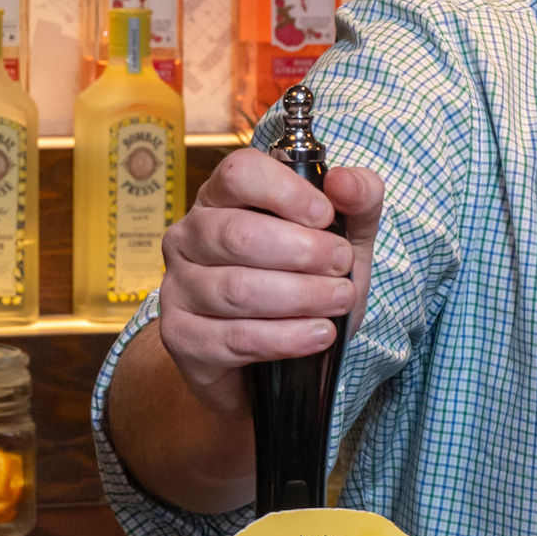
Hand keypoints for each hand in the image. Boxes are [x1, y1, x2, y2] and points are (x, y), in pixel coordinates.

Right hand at [151, 144, 383, 414]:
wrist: (277, 361)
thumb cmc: (304, 282)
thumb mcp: (344, 239)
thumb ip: (357, 202)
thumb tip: (344, 180)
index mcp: (222, 198)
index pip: (238, 174)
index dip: (284, 191)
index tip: (325, 215)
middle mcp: (190, 236)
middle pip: (238, 234)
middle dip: (301, 251)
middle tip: (342, 266)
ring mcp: (179, 287)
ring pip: (237, 288)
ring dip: (300, 296)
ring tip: (340, 300)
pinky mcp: (182, 336)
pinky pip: (235, 337)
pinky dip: (286, 337)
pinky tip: (319, 334)